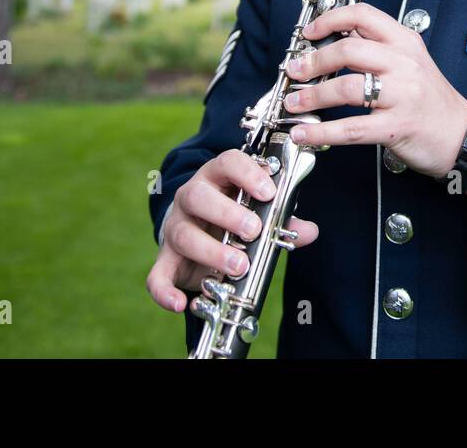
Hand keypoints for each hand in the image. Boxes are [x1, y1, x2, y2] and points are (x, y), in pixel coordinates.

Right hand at [146, 149, 319, 313]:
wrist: (198, 231)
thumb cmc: (235, 215)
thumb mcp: (258, 211)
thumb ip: (283, 220)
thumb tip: (309, 231)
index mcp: (218, 178)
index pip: (227, 162)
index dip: (247, 173)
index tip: (269, 192)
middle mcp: (191, 198)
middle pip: (198, 196)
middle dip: (227, 213)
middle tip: (253, 231)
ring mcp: (175, 227)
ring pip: (183, 234)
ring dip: (211, 251)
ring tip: (239, 266)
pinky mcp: (166, 259)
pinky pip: (157, 275)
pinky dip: (164, 291)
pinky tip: (180, 304)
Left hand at [283, 2, 466, 179]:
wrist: (462, 136)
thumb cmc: (431, 100)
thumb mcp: (410, 63)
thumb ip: (376, 48)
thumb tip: (334, 38)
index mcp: (405, 42)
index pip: (363, 15)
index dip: (330, 19)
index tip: (309, 33)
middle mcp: (404, 64)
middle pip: (348, 51)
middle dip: (313, 61)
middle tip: (294, 71)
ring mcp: (401, 95)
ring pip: (346, 88)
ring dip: (312, 96)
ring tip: (293, 102)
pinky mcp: (395, 127)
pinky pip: (351, 128)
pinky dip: (321, 131)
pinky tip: (304, 133)